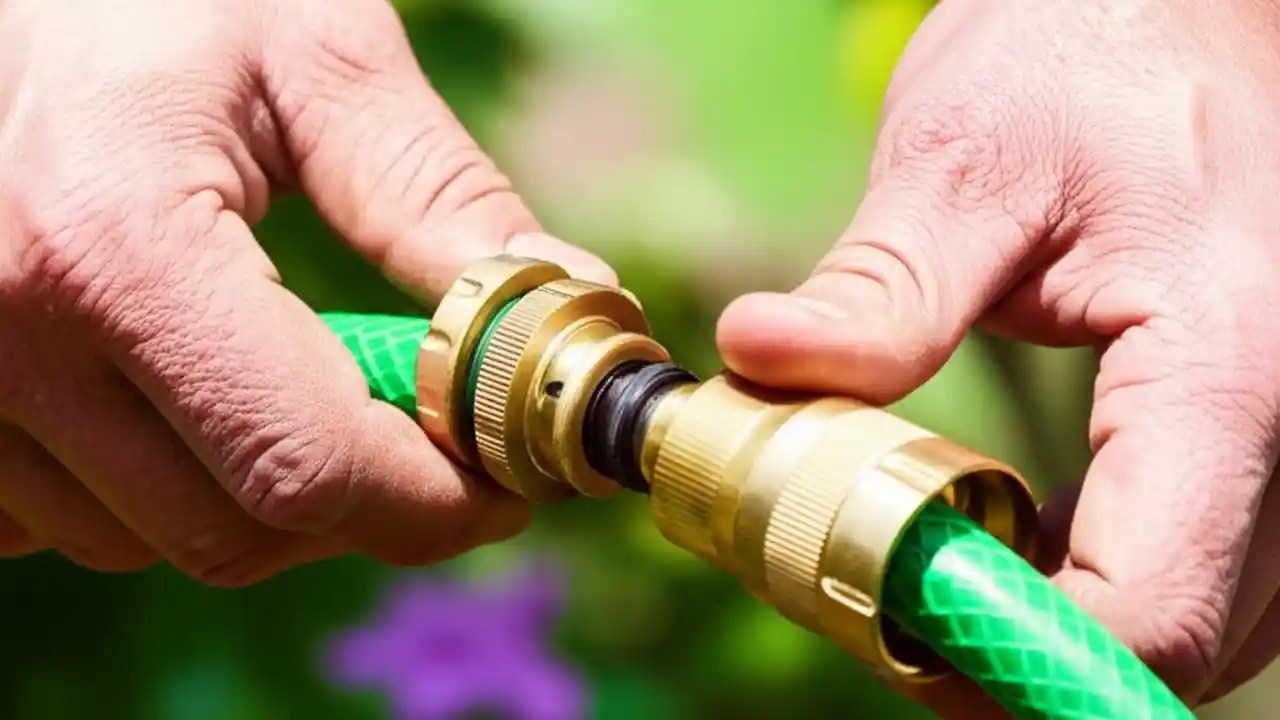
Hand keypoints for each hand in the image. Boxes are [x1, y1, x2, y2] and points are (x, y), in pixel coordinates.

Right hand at [0, 0, 613, 585]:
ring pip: (153, 540)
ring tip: (309, 398)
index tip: (502, 484)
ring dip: (265, 501)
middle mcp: (11, 337)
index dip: (433, 502)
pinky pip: (64, 523)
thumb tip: (566, 301)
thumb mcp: (320, 57)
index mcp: (118, 244)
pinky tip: (193, 405)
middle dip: (365, 508)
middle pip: (237, 531)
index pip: (308, 465)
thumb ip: (440, 196)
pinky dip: (157, 494)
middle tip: (433, 448)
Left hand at [719, 0, 1279, 710]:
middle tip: (895, 618)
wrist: (1167, 5)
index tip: (897, 634)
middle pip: (1186, 634)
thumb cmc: (1088, 54)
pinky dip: (1096, 577)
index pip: (1154, 601)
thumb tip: (763, 358)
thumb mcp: (970, 159)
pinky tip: (1000, 539)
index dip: (1021, 654)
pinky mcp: (1249, 420)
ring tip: (933, 582)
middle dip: (1034, 654)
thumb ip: (884, 286)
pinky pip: (1195, 550)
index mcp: (1228, 367)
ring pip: (1205, 610)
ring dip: (1066, 625)